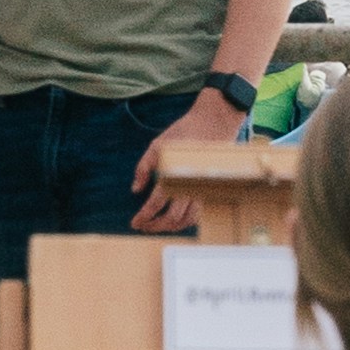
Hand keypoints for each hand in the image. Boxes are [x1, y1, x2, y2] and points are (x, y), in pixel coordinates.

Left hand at [131, 87, 244, 231]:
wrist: (214, 122)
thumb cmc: (185, 131)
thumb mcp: (158, 145)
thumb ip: (144, 167)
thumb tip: (136, 189)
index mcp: (174, 174)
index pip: (155, 205)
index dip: (143, 217)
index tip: (135, 222)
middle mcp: (190, 186)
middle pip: (171, 219)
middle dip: (155, 226)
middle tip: (144, 226)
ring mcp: (203, 189)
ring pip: (187, 220)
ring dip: (171, 227)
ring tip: (158, 224)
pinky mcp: (211, 189)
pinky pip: (199, 213)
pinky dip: (186, 221)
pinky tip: (176, 217)